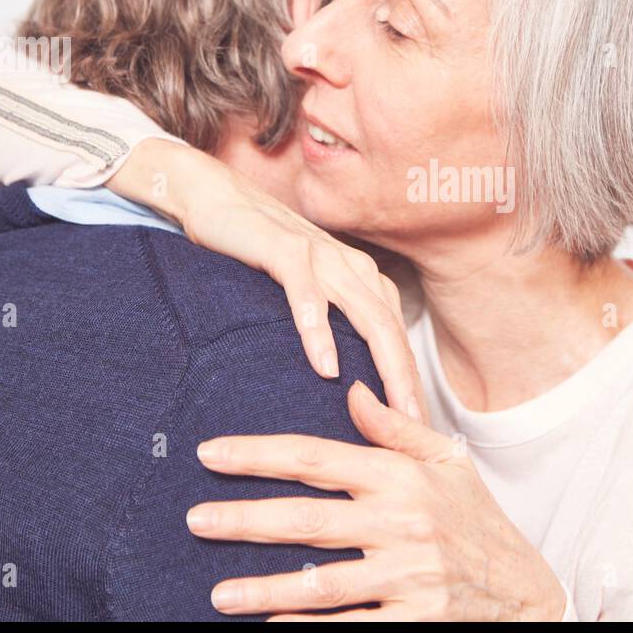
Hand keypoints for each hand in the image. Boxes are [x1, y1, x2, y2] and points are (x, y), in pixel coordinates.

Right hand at [110, 139, 424, 420]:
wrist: (216, 198)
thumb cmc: (259, 252)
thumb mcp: (306, 290)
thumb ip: (331, 321)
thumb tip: (341, 378)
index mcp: (363, 279)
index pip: (396, 338)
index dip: (409, 384)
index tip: (415, 432)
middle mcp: (352, 267)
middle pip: (391, 333)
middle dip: (407, 385)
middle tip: (416, 435)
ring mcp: (322, 256)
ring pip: (365, 316)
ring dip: (380, 366)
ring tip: (388, 413)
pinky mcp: (286, 250)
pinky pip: (308, 294)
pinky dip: (319, 329)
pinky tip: (325, 365)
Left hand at [186, 382, 565, 620]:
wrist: (527, 590)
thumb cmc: (478, 520)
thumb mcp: (448, 461)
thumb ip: (395, 428)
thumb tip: (351, 390)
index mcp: (401, 477)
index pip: (317, 457)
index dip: (260, 454)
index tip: (211, 453)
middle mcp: (402, 523)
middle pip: (308, 519)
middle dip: (245, 519)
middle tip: (196, 520)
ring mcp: (410, 575)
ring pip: (324, 581)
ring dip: (266, 588)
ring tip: (219, 594)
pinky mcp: (417, 619)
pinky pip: (355, 627)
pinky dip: (312, 630)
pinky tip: (273, 628)